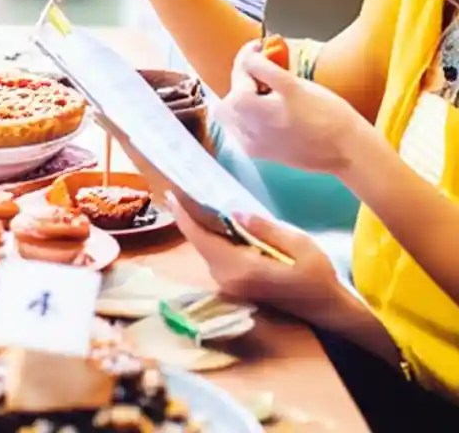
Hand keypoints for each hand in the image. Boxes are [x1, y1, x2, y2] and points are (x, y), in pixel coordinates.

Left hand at [170, 198, 339, 323]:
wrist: (326, 310)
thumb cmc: (318, 277)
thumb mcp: (301, 246)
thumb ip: (266, 228)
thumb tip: (235, 212)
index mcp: (241, 268)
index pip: (202, 238)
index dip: (184, 215)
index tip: (174, 192)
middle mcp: (227, 278)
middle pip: (198, 243)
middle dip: (188, 217)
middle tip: (182, 190)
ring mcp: (228, 284)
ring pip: (205, 250)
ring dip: (199, 227)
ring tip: (194, 200)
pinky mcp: (232, 285)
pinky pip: (214, 257)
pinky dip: (210, 238)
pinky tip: (214, 222)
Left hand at [216, 42, 367, 173]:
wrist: (346, 151)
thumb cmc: (327, 116)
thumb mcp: (294, 85)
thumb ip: (265, 69)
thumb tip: (249, 57)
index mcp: (248, 108)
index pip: (238, 74)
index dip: (247, 56)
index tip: (257, 46)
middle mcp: (243, 129)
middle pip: (229, 97)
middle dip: (241, 81)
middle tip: (262, 70)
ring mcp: (249, 144)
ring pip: (231, 115)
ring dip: (242, 99)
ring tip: (266, 92)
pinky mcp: (259, 154)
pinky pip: (240, 130)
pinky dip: (247, 117)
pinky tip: (267, 111)